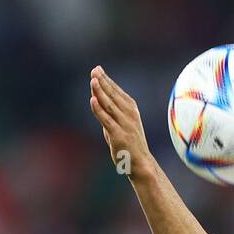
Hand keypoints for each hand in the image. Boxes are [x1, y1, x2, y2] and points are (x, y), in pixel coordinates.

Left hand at [89, 66, 153, 180]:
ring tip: (93, 80)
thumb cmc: (130, 145)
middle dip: (103, 81)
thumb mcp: (120, 125)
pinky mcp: (119, 135)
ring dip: (101, 92)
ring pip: (109, 105)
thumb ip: (109, 114)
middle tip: (94, 70)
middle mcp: (129, 114)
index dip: (107, 80)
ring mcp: (124, 125)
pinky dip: (99, 110)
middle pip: (113, 95)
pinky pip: (107, 120)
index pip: (117, 92)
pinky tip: (93, 100)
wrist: (141, 164)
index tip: (98, 70)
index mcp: (131, 110)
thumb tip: (96, 101)